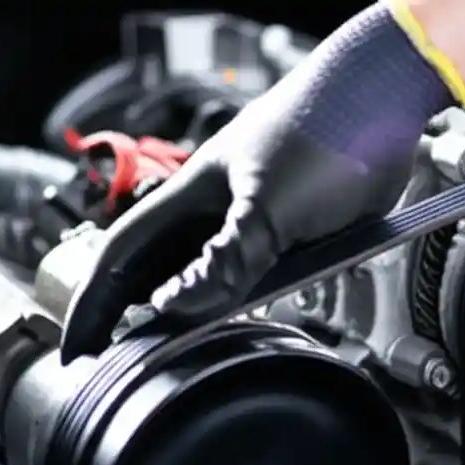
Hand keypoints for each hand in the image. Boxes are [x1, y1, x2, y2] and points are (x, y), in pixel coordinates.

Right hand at [60, 5, 453, 360]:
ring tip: (184, 352)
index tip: (79, 344)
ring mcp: (257, 218)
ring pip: (214, 277)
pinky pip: (265, 275)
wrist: (386, 101)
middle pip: (163, 270)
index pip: (122, 253)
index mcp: (191, 196)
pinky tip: (255, 318)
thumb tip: (176, 307)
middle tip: (129, 363)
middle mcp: (217, 208)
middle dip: (143, 316)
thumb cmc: (322, 131)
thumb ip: (226, 260)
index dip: (96, 301)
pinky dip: (254, 298)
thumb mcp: (267, 206)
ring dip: (202, 311)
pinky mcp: (299, 229)